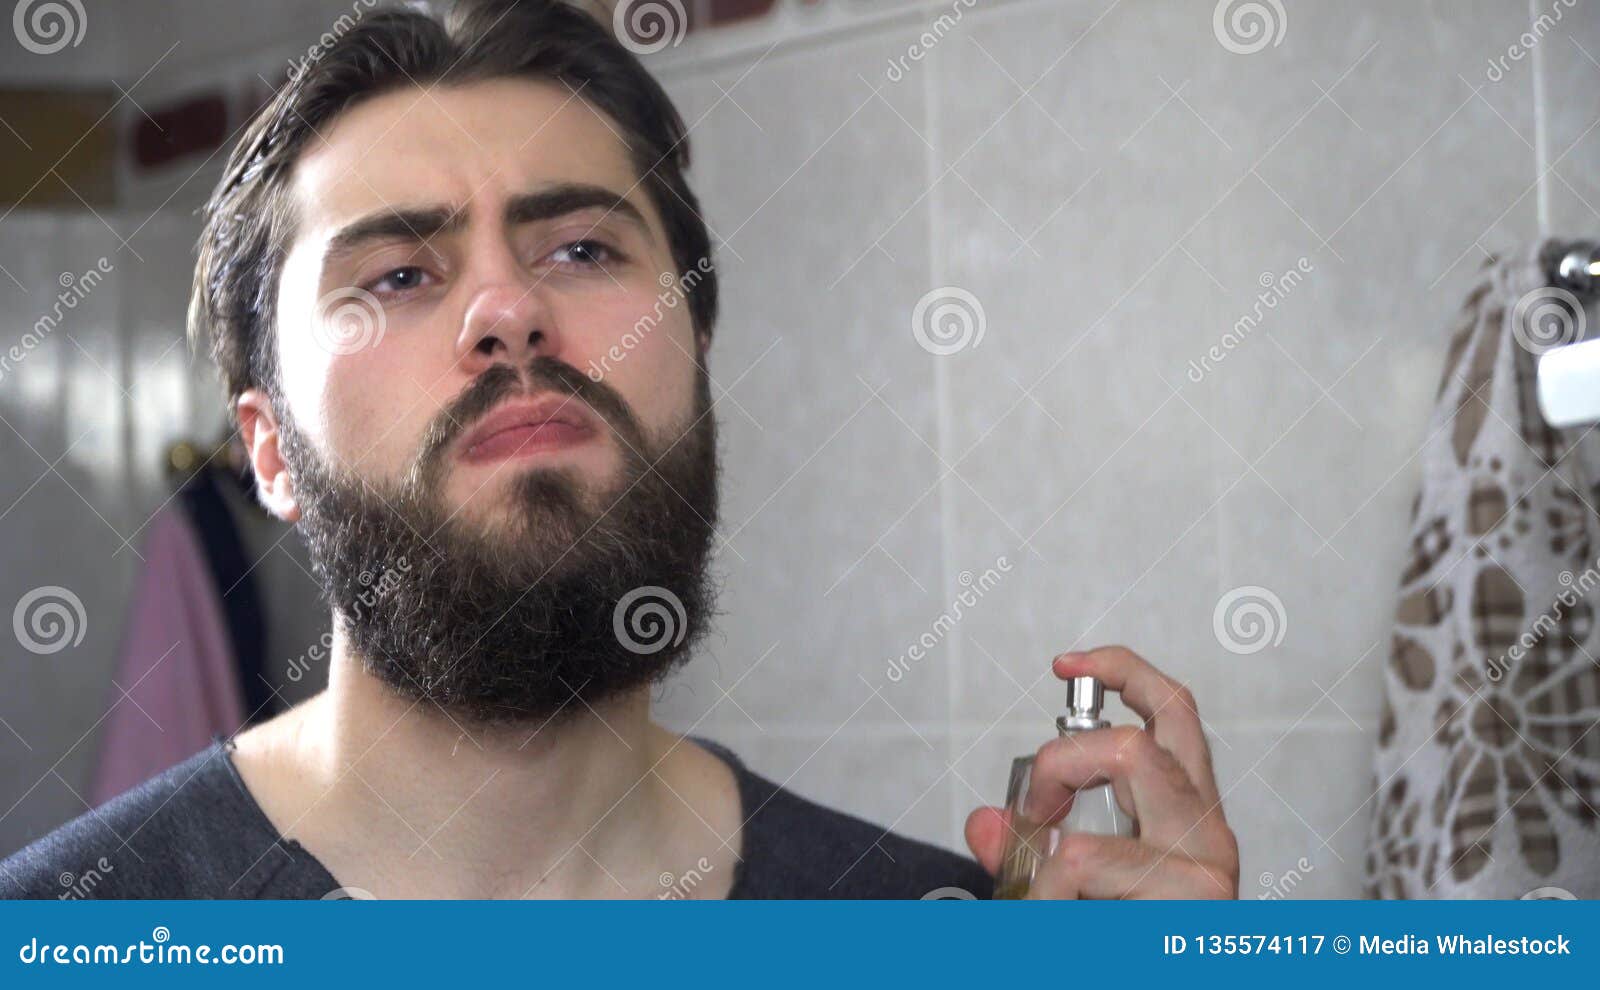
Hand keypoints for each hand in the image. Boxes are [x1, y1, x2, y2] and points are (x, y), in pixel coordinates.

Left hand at [964, 646, 1238, 898]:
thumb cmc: (1128, 944)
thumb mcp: (1064, 896)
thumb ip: (1026, 857)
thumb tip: (983, 823)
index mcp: (1190, 819)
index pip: (1174, 714)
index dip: (1123, 671)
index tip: (1064, 664)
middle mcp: (1210, 837)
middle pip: (1135, 744)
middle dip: (1057, 765)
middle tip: (1031, 814)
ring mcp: (1206, 874)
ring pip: (1097, 822)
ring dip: (1042, 857)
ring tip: (1037, 897)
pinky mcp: (1193, 904)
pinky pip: (1080, 872)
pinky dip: (1039, 900)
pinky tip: (1048, 921)